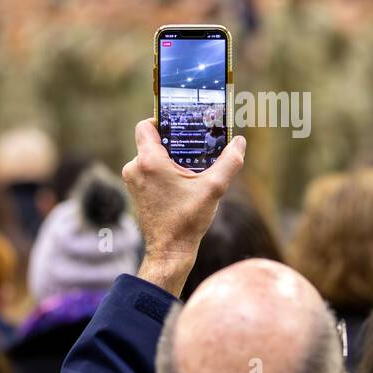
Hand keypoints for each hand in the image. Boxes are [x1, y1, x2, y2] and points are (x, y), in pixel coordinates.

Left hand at [122, 118, 245, 296]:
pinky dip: (162, 171)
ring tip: (190, 165)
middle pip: (152, 141)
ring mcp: (133, 181)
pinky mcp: (135, 192)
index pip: (147, 125)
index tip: (181, 123)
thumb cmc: (186, 221)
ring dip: (169, 158)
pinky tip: (182, 180)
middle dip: (173, 141)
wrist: (169, 252)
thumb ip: (229, 163)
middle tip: (194, 143)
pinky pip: (147, 171)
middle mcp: (135, 168)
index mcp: (149, 161)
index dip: (162, 120)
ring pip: (150, 157)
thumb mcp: (213, 189)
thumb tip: (240, 143)